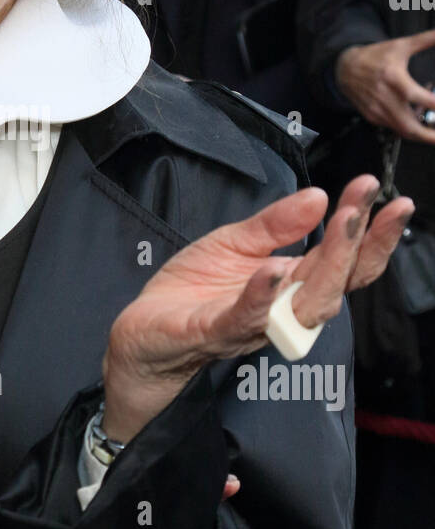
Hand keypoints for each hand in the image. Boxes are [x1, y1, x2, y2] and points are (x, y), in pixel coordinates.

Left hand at [101, 174, 412, 442]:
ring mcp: (253, 324)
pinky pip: (245, 318)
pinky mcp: (214, 333)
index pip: (342, 260)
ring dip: (327, 264)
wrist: (143, 333)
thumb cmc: (192, 292)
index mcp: (291, 283)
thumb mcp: (234, 241)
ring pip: (305, 304)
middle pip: (336, 281)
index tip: (386, 195)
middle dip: (358, 240)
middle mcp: (283, 308)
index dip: (369, 232)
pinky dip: (261, 295)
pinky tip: (272, 270)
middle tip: (369, 202)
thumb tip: (319, 195)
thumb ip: (276, 223)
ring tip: (342, 222)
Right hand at [335, 32, 434, 141]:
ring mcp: (377, 109)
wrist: (345, 68)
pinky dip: (407, 128)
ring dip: (420, 135)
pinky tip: (416, 120)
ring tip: (432, 134)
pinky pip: (393, 128)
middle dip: (428, 136)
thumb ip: (426, 40)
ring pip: (402, 131)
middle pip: (409, 125)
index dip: (433, 105)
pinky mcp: (372, 116)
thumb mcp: (401, 45)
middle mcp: (384, 97)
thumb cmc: (375, 57)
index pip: (417, 97)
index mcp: (393, 78)